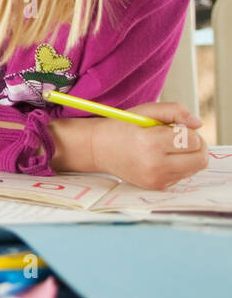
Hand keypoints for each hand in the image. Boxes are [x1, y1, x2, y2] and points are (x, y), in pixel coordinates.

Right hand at [83, 102, 207, 189]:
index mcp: (150, 143)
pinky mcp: (157, 186)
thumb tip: (197, 123)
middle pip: (200, 159)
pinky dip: (180, 166)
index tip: (176, 127)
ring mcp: (156, 178)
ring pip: (195, 169)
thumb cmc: (121, 127)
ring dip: (189, 156)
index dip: (188, 131)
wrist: (97, 149)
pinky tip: (163, 158)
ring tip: (171, 147)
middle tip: (182, 138)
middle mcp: (154, 165)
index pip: (193, 140)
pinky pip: (183, 176)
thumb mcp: (145, 110)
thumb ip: (174, 110)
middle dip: (196, 146)